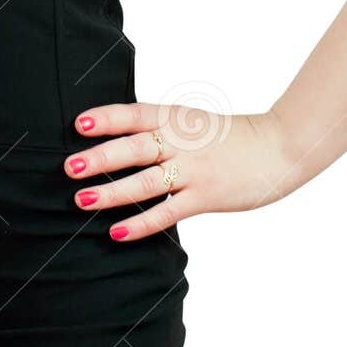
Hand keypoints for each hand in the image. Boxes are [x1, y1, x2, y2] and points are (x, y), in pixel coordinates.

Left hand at [62, 101, 297, 242]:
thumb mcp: (192, 122)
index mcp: (175, 117)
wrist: (277, 148)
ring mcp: (193, 170)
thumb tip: (117, 137)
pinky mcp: (204, 197)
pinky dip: (140, 223)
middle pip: (134, 148)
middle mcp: (181, 141)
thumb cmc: (229, 136)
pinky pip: (167, 212)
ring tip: (82, 200)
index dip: (106, 118)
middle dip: (100, 158)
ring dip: (111, 193)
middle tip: (69, 167)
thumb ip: (160, 128)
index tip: (78, 124)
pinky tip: (116, 232)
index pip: (135, 114)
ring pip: (145, 182)